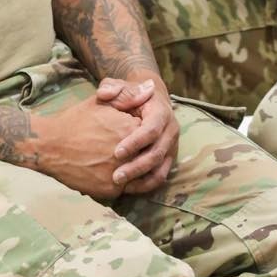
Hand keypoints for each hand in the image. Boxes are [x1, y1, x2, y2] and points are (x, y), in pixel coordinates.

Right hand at [34, 95, 140, 198]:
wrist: (49, 145)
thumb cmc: (75, 121)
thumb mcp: (101, 102)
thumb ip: (129, 95)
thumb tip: (151, 87)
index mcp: (130, 130)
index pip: (149, 134)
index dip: (138, 132)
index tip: (124, 131)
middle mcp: (129, 153)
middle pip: (144, 154)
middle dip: (137, 151)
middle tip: (116, 147)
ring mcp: (120, 173)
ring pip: (138, 174)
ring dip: (133, 168)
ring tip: (115, 160)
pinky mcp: (110, 189)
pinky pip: (125, 188)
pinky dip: (121, 181)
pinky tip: (108, 171)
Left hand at [97, 75, 178, 194]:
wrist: (148, 100)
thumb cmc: (130, 94)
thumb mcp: (120, 86)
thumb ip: (111, 88)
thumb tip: (105, 94)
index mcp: (161, 112)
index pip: (151, 130)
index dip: (135, 142)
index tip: (116, 152)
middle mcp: (170, 131)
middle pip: (157, 153)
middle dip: (136, 167)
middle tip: (115, 176)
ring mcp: (171, 147)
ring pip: (161, 169)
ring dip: (141, 180)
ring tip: (120, 186)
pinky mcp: (168, 158)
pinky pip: (160, 176)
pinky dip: (145, 185)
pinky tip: (127, 189)